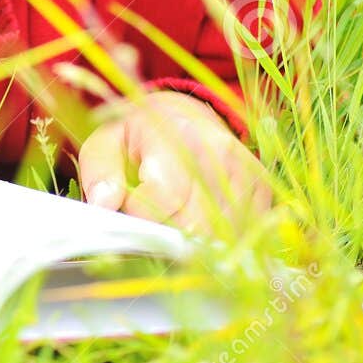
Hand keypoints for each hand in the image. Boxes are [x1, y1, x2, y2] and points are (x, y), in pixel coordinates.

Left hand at [77, 90, 270, 236]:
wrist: (183, 118)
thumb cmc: (138, 137)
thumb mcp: (105, 144)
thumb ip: (100, 174)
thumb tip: (105, 206)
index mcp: (175, 134)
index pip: (164, 197)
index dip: (141, 217)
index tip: (129, 211)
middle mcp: (218, 150)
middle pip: (195, 223)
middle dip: (166, 237)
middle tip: (150, 227)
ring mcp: (246, 170)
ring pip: (221, 235)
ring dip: (193, 245)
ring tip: (173, 226)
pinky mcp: (262, 188)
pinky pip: (242, 233)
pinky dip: (219, 242)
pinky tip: (199, 228)